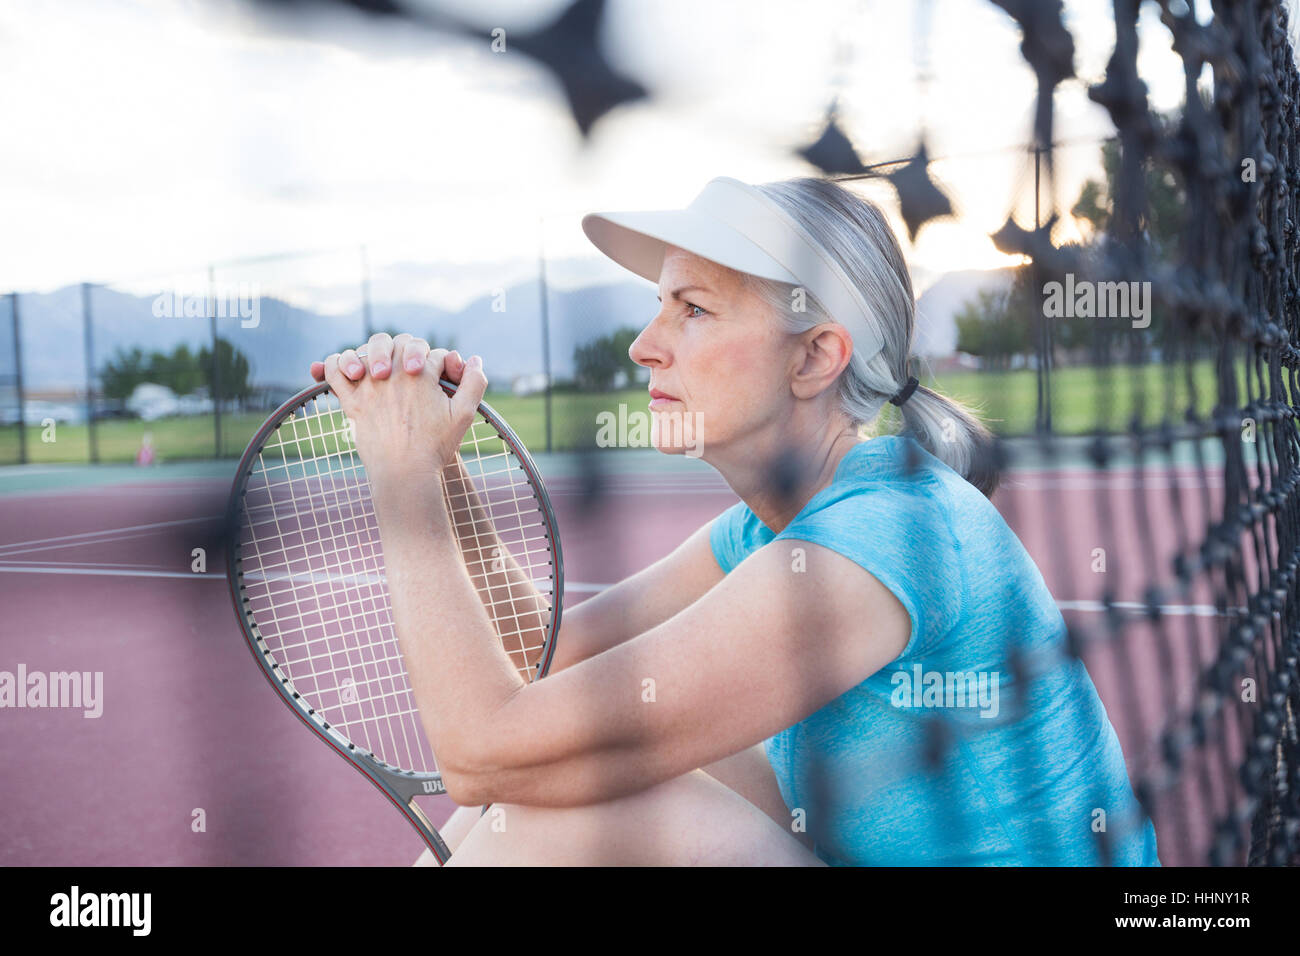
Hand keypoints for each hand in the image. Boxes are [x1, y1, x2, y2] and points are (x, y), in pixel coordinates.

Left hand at [313, 332, 488, 481]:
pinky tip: (350, 370)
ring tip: (383, 369)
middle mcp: (393, 375)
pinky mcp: (351, 401)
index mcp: (421, 374)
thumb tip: (475, 359)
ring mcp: (369, 386)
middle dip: (411, 351)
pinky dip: (338, 363)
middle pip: (400, 343)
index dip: (442, 365)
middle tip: (417, 371)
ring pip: (367, 349)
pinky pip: (335, 370)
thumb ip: (474, 383)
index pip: (432, 353)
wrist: (405, 473)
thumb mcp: (465, 414)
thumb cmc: (436, 445)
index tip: (444, 382)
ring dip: (376, 353)